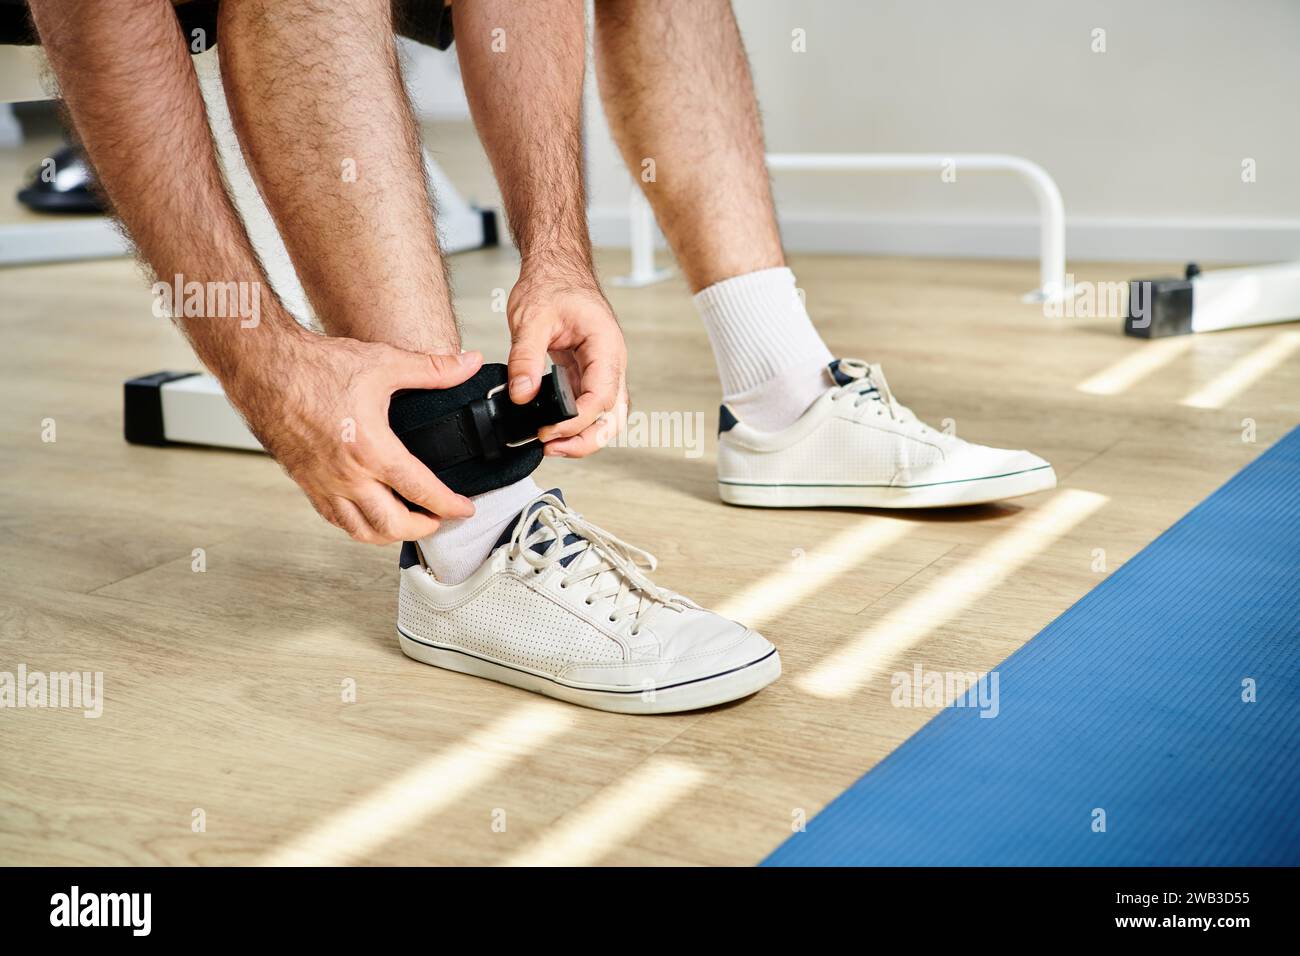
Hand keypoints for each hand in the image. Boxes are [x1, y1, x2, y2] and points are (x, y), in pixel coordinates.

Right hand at [227, 332, 481, 543]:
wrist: (264, 369)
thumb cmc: (316, 367)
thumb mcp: (384, 363)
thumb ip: (433, 369)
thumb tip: (468, 363)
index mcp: (370, 449)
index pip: (420, 490)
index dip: (449, 505)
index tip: (465, 509)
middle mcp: (346, 475)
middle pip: (392, 524)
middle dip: (422, 528)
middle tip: (440, 519)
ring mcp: (323, 484)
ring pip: (361, 530)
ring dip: (390, 533)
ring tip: (409, 522)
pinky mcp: (306, 483)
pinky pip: (336, 519)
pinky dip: (359, 525)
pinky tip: (371, 514)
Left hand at [505, 259, 627, 456]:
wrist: (556, 268)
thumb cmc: (553, 284)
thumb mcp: (532, 318)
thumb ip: (525, 358)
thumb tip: (522, 395)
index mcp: (606, 346)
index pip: (602, 396)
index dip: (576, 420)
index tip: (548, 430)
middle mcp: (611, 362)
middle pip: (612, 416)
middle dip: (586, 439)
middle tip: (552, 448)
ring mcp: (601, 370)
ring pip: (605, 417)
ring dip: (583, 436)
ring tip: (552, 446)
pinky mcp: (587, 374)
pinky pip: (588, 406)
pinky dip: (574, 423)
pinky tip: (552, 430)